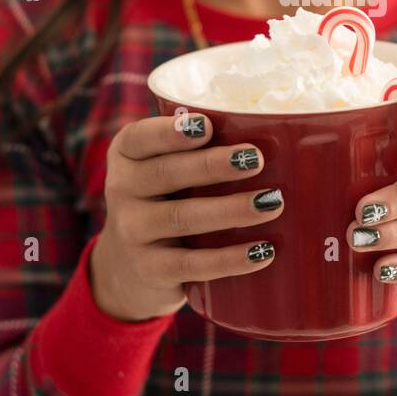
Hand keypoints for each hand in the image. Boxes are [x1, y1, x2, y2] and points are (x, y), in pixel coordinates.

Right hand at [90, 112, 283, 321]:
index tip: (207, 126)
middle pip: (166, 174)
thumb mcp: (166, 172)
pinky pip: (191, 264)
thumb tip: (275, 134)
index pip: (140, 137)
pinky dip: (230, 259)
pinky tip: (262, 251)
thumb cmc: (166, 201)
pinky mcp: (150, 270)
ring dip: (231, 210)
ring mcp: (132, 232)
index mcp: (126, 155)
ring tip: (272, 202)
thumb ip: (197, 152)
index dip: (171, 132)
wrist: (130, 269)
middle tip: (256, 159)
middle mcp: (121, 190)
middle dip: (212, 165)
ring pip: (182, 217)